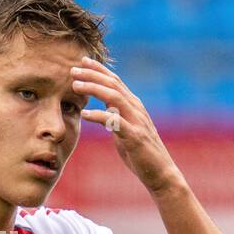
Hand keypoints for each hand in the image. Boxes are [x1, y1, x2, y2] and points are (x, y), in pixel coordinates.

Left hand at [71, 56, 180, 194]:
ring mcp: (136, 121)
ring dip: (93, 89)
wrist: (160, 172)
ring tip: (75, 85)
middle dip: (92, 74)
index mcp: (133, 105)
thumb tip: (104, 106)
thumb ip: (116, 116)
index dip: (98, 69)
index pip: (115, 81)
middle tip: (73, 69)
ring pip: (114, 97)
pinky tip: (84, 114)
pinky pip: (115, 122)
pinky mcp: (134, 137)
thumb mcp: (125, 129)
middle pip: (113, 84)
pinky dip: (99, 115)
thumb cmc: (140, 152)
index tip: (82, 61)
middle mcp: (136, 109)